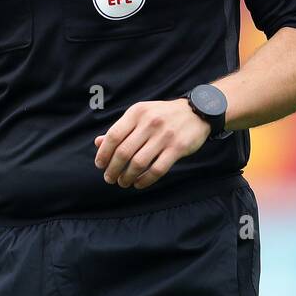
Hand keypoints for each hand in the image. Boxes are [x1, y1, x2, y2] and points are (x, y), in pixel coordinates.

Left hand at [94, 99, 211, 188]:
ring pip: (139, 163)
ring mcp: (165, 135)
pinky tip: (139, 183)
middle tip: (109, 178)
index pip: (114, 136)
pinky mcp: (178, 148)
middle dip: (113, 169)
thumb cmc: (162, 115)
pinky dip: (145, 180)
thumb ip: (121, 129)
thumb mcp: (141, 115)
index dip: (104, 153)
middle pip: (124, 152)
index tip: (100, 165)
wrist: (197, 112)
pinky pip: (157, 169)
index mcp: (137, 112)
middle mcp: (150, 123)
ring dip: (127, 177)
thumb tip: (98, 143)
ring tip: (123, 182)